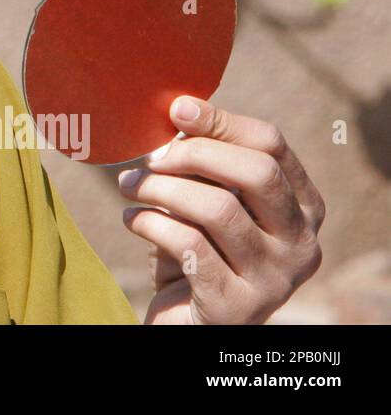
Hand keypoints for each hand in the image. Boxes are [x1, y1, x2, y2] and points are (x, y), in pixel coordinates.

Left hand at [117, 96, 324, 323]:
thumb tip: (180, 109)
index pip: (272, 145)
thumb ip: (205, 160)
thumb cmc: (197, 247)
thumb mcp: (208, 198)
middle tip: (148, 157)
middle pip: (257, 173)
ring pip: (218, 209)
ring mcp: (276, 279)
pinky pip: (189, 245)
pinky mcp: (237, 306)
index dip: (221, 120)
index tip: (174, 109)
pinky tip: (130, 218)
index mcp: (304, 206)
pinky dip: (149, 223)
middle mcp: (302, 243)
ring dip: (160, 188)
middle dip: (194, 154)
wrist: (188, 321)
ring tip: (128, 185)